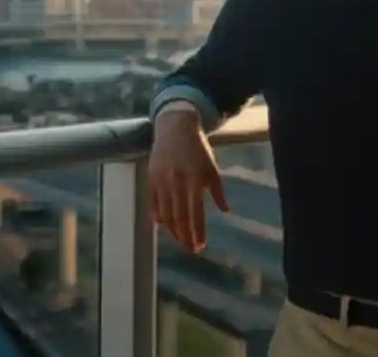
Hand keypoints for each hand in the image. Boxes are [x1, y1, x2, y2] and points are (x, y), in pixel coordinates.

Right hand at [147, 105, 229, 251]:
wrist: (174, 128)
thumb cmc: (197, 149)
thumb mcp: (212, 168)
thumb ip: (218, 191)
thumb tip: (226, 211)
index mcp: (194, 181)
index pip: (196, 214)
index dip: (197, 232)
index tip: (200, 246)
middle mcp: (177, 183)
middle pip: (179, 218)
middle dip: (185, 237)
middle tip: (190, 249)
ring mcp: (162, 181)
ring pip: (166, 213)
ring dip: (173, 230)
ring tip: (180, 240)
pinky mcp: (151, 179)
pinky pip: (153, 203)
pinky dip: (158, 216)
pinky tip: (164, 226)